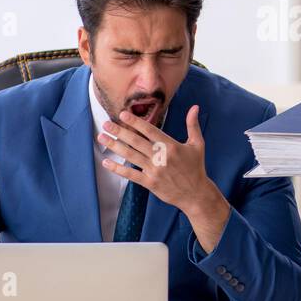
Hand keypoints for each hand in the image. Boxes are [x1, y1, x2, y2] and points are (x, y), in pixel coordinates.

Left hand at [99, 105, 229, 252]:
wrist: (196, 194)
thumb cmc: (196, 167)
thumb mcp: (197, 144)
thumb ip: (193, 125)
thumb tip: (195, 107)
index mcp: (171, 146)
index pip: (149, 130)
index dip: (135, 122)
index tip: (122, 114)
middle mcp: (161, 157)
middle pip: (136, 141)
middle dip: (119, 131)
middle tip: (106, 124)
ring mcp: (154, 171)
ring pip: (131, 156)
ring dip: (114, 146)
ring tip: (102, 138)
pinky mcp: (150, 183)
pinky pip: (131, 174)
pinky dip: (118, 168)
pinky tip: (106, 162)